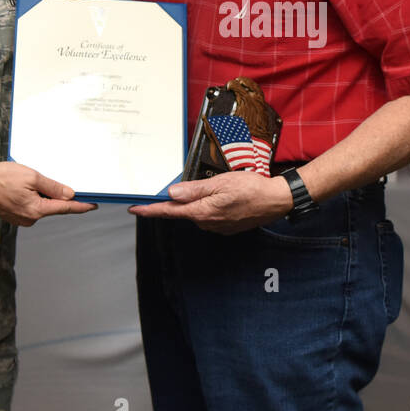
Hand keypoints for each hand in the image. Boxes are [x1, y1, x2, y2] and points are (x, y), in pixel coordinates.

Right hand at [0, 162, 96, 225]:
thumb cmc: (1, 179)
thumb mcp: (32, 177)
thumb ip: (53, 187)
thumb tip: (70, 194)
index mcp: (37, 210)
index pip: (66, 208)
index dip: (82, 206)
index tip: (94, 205)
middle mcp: (31, 219)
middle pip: (53, 206)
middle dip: (57, 194)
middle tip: (52, 180)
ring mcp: (22, 219)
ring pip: (42, 205)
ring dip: (42, 194)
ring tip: (29, 181)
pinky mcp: (16, 216)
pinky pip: (32, 206)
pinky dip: (33, 197)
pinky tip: (24, 187)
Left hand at [128, 171, 293, 234]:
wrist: (275, 201)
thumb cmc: (250, 189)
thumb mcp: (220, 183)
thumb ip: (194, 190)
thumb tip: (171, 193)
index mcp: (202, 211)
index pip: (169, 212)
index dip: (150, 210)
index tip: (134, 208)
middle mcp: (206, 223)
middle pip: (182, 212)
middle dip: (174, 202)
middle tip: (168, 189)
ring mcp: (216, 227)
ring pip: (196, 213)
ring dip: (195, 203)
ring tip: (209, 188)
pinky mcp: (225, 227)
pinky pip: (209, 216)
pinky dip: (207, 207)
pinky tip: (219, 197)